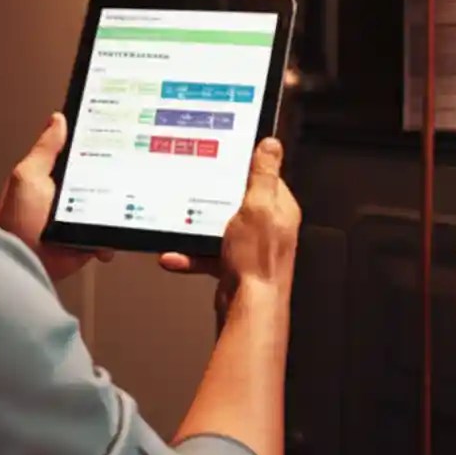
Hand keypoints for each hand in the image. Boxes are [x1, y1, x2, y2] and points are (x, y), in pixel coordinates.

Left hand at [0, 113, 113, 280]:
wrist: (25, 261)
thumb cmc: (18, 221)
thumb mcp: (28, 176)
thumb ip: (44, 150)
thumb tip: (57, 120)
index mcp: (54, 176)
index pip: (80, 153)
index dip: (98, 143)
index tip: (117, 132)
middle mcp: (70, 196)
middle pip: (101, 177)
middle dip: (116, 173)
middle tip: (131, 164)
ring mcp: (81, 218)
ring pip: (111, 204)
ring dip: (119, 205)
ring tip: (128, 198)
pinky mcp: (90, 240)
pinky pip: (110, 232)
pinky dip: (116, 232)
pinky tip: (119, 225)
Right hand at [160, 139, 300, 315]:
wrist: (248, 308)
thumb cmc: (257, 261)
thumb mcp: (258, 206)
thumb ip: (263, 175)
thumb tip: (271, 145)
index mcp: (279, 208)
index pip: (264, 176)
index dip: (244, 167)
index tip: (223, 159)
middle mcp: (268, 226)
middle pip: (237, 200)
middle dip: (214, 197)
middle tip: (196, 189)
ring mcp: (250, 246)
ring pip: (218, 227)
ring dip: (197, 227)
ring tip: (181, 225)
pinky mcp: (233, 264)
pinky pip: (207, 252)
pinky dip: (190, 254)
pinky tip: (175, 255)